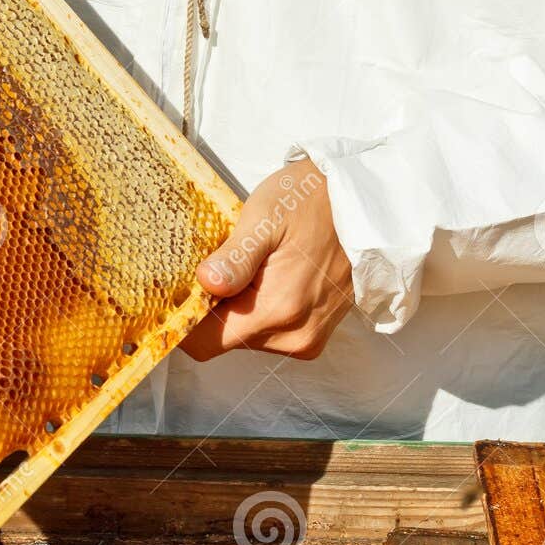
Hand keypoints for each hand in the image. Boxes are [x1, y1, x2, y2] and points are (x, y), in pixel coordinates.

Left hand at [182, 163, 353, 360]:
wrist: (366, 202)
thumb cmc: (312, 201)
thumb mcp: (266, 216)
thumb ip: (236, 256)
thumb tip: (206, 283)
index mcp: (277, 311)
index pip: (205, 343)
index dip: (185, 319)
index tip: (178, 289)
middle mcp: (293, 336)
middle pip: (224, 339)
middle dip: (213, 307)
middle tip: (218, 262)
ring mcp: (308, 338)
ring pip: (245, 336)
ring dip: (238, 306)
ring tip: (250, 263)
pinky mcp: (316, 333)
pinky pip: (270, 331)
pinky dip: (259, 308)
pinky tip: (269, 274)